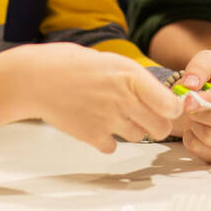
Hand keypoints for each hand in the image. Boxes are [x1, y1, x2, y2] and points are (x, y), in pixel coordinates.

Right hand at [27, 43, 181, 152]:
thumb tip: (161, 97)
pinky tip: (97, 124)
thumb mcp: (113, 62)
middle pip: (161, 128)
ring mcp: (108, 119)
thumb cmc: (74, 65)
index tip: (167, 108)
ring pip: (139, 137)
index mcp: (132, 76)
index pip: (171, 105)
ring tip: (113, 114)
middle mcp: (124, 99)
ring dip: (132, 130)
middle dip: (158, 125)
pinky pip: (113, 147)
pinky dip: (108, 140)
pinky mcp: (92, 135)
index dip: (172, 109)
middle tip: (147, 118)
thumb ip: (137, 80)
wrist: (37, 79)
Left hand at [173, 50, 210, 162]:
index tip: (188, 100)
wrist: (198, 104)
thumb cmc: (206, 84)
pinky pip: (203, 152)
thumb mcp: (205, 65)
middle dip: (199, 113)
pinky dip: (191, 139)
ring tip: (194, 116)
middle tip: (189, 106)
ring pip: (210, 137)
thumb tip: (191, 84)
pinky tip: (194, 129)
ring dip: (194, 125)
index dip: (208, 102)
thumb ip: (200, 66)